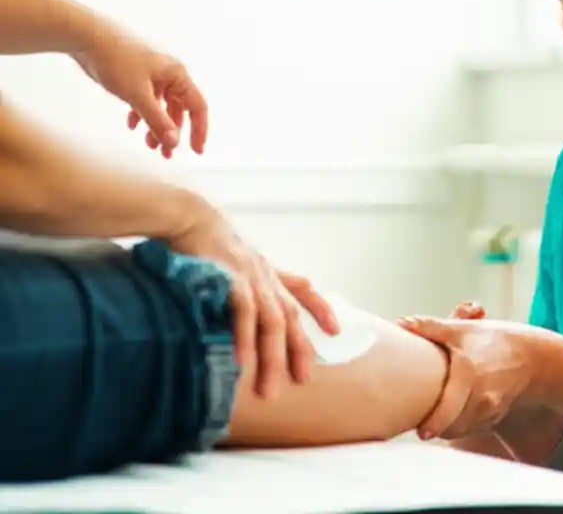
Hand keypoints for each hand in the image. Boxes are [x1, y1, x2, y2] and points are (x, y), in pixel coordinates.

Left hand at [74, 30, 208, 157]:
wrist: (85, 34)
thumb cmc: (115, 60)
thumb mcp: (137, 95)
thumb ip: (157, 120)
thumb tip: (174, 143)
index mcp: (177, 74)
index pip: (197, 106)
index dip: (199, 130)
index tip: (196, 151)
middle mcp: (169, 73)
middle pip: (178, 108)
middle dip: (172, 132)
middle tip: (165, 155)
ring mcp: (152, 72)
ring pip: (161, 105)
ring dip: (156, 125)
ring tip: (147, 144)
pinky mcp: (136, 73)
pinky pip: (146, 98)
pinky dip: (141, 113)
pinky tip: (131, 124)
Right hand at [169, 202, 339, 398]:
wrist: (187, 214)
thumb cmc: (201, 241)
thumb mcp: (230, 262)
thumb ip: (237, 286)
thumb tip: (235, 311)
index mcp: (266, 271)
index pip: (302, 288)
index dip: (321, 308)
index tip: (336, 330)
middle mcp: (265, 276)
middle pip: (289, 318)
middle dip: (298, 350)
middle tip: (303, 380)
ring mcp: (251, 278)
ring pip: (271, 323)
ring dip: (272, 357)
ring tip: (269, 388)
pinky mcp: (231, 279)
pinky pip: (243, 313)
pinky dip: (244, 338)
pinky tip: (242, 362)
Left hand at [397, 305, 550, 440]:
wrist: (535, 357)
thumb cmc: (497, 342)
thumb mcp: (463, 330)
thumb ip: (431, 328)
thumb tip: (401, 323)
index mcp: (469, 374)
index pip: (448, 412)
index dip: (432, 425)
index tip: (420, 429)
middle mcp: (481, 397)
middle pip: (450, 426)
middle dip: (434, 426)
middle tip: (420, 419)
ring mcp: (490, 410)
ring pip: (460, 430)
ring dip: (446, 427)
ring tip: (434, 416)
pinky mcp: (495, 417)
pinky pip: (471, 428)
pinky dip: (460, 425)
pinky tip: (452, 414)